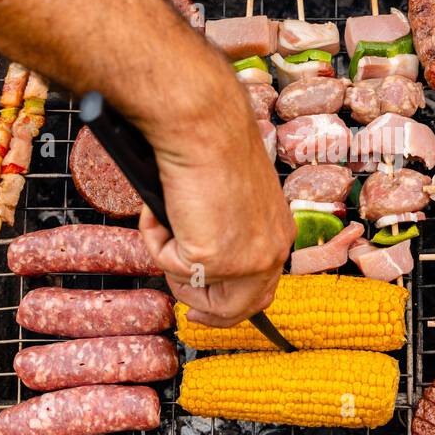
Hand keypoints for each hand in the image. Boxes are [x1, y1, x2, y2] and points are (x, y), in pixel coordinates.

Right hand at [138, 107, 292, 327]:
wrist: (204, 126)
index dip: (231, 306)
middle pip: (238, 308)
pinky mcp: (213, 259)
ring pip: (195, 289)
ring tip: (164, 221)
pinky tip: (162, 207)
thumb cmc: (213, 147)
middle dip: (200, 303)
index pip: (262, 289)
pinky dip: (155, 237)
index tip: (202, 307)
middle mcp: (271, 252)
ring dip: (170, 262)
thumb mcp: (232, 200)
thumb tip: (201, 258)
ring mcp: (244, 260)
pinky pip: (168, 264)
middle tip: (181, 300)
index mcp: (279, 234)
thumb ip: (228, 232)